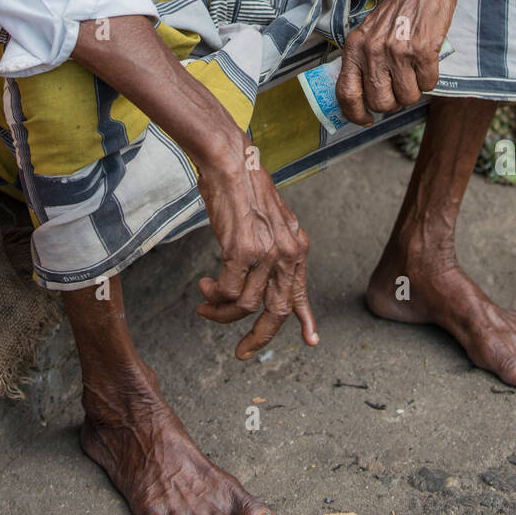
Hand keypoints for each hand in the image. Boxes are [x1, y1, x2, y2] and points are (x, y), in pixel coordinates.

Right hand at [193, 133, 317, 360]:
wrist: (231, 162)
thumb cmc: (242, 187)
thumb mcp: (269, 221)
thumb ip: (272, 248)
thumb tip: (263, 273)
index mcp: (296, 246)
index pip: (300, 291)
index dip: (305, 319)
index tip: (310, 340)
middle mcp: (287, 252)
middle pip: (278, 311)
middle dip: (259, 337)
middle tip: (242, 352)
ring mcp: (267, 253)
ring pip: (247, 306)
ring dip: (223, 313)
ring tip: (206, 304)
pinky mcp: (243, 250)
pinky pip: (228, 292)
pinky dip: (214, 296)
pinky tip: (205, 287)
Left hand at [335, 0, 457, 123]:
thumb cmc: (397, 9)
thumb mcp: (368, 32)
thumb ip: (362, 61)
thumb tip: (363, 98)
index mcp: (354, 47)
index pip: (346, 93)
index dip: (355, 114)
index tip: (366, 119)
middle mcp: (372, 51)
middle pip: (380, 102)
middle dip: (393, 103)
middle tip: (399, 88)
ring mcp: (398, 51)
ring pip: (407, 97)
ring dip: (414, 90)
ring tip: (414, 70)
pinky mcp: (423, 50)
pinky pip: (428, 84)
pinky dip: (430, 78)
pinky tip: (427, 61)